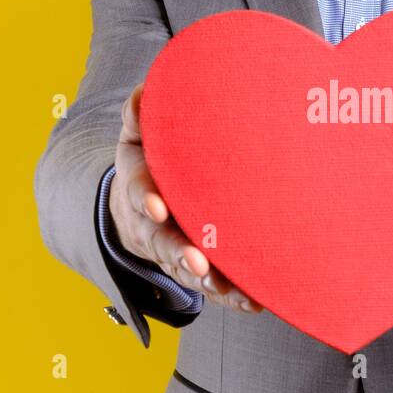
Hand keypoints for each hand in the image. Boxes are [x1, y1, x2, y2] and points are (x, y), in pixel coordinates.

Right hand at [109, 82, 263, 313]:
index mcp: (140, 189)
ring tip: (229, 289)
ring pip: (188, 272)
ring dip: (208, 282)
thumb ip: (139, 114)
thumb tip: (143, 90)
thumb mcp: (137, 136)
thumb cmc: (149, 162)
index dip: (145, 199)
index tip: (155, 206)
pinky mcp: (199, 269)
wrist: (142, 205)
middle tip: (196, 263)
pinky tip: (255, 301)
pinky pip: (214, 286)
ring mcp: (175, 251)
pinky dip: (232, 295)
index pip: (139, 194)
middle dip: (177, 253)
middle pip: (162, 243)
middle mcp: (155, 226)